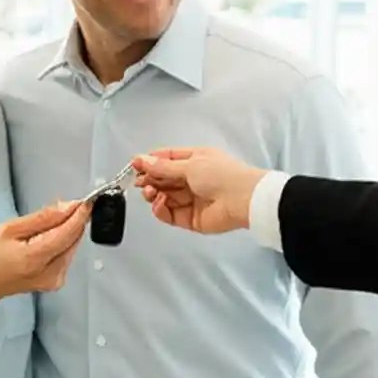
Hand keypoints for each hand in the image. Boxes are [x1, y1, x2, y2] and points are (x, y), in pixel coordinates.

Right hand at [0, 201, 89, 303]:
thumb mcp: (10, 229)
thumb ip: (42, 218)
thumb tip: (68, 207)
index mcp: (36, 258)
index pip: (68, 232)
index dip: (80, 214)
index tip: (87, 201)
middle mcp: (51, 273)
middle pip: (73, 240)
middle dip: (72, 221)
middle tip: (62, 207)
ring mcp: (56, 280)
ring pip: (72, 247)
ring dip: (67, 232)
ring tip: (46, 226)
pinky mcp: (58, 282)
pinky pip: (67, 255)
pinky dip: (62, 243)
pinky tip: (46, 240)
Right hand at [132, 147, 267, 234]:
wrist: (243, 200)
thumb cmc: (221, 175)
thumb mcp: (190, 165)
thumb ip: (163, 167)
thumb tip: (141, 160)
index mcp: (195, 160)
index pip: (168, 159)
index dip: (151, 161)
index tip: (134, 164)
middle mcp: (192, 179)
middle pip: (164, 178)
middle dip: (150, 178)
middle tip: (139, 181)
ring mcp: (190, 199)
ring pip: (164, 196)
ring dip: (153, 193)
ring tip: (149, 192)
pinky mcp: (189, 218)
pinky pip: (169, 213)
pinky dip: (160, 209)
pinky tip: (158, 203)